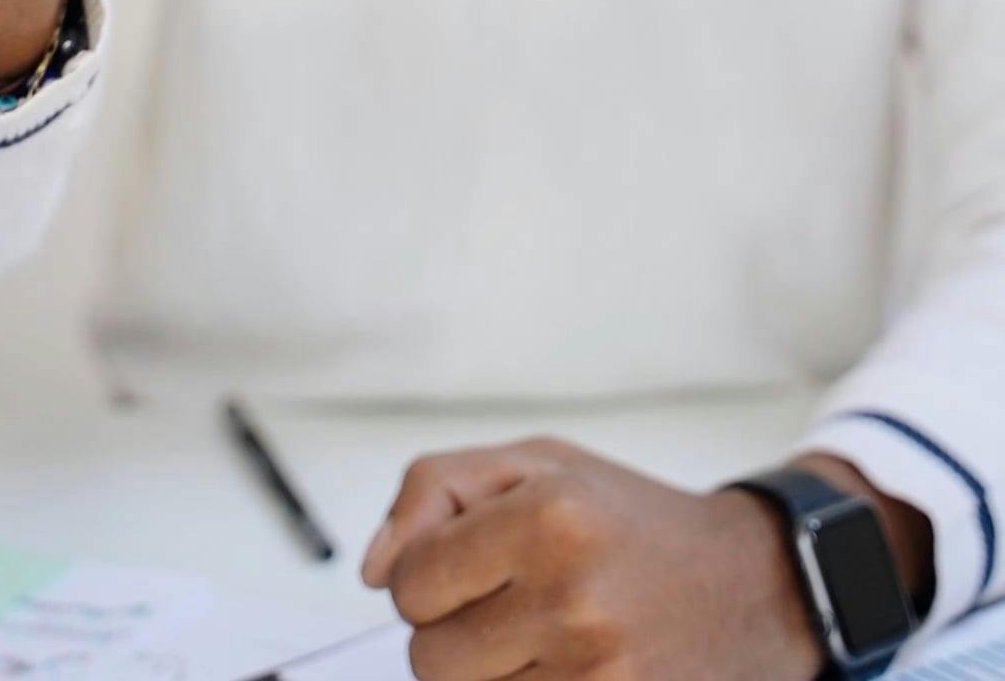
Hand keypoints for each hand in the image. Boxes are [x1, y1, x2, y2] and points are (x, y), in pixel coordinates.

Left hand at [362, 438, 823, 680]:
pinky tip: (566, 668)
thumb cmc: (633, 521)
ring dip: (494, 677)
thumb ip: (436, 490)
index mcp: (550, 516)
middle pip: (429, 660)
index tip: (466, 569)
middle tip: (513, 607)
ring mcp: (601, 673)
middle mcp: (575, 597)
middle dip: (456, 634)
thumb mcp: (539, 464)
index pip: (409, 583)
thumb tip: (372, 570)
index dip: (427, 577)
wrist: (752, 583)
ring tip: (549, 638)